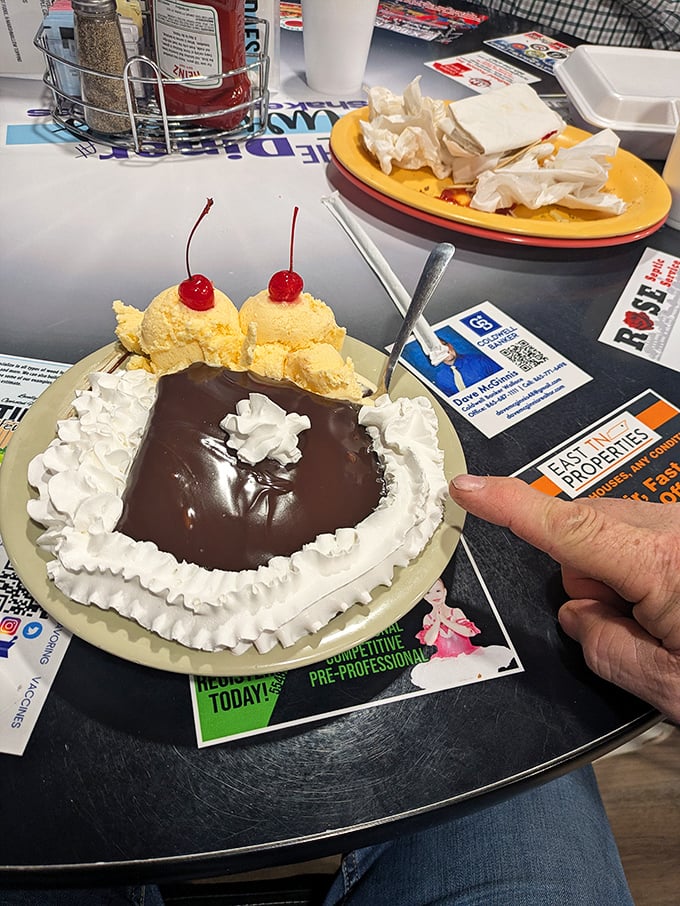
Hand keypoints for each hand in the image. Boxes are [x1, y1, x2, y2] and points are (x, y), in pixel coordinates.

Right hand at [449, 474, 679, 722]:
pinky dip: (644, 565)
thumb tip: (578, 616)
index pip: (566, 527)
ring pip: (613, 532)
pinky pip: (642, 533)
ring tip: (669, 619)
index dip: (508, 505)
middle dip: (591, 578)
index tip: (468, 489)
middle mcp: (676, 528)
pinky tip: (677, 600)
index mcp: (662, 563)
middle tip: (637, 626)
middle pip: (586, 531)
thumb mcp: (670, 686)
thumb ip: (604, 649)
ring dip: (621, 572)